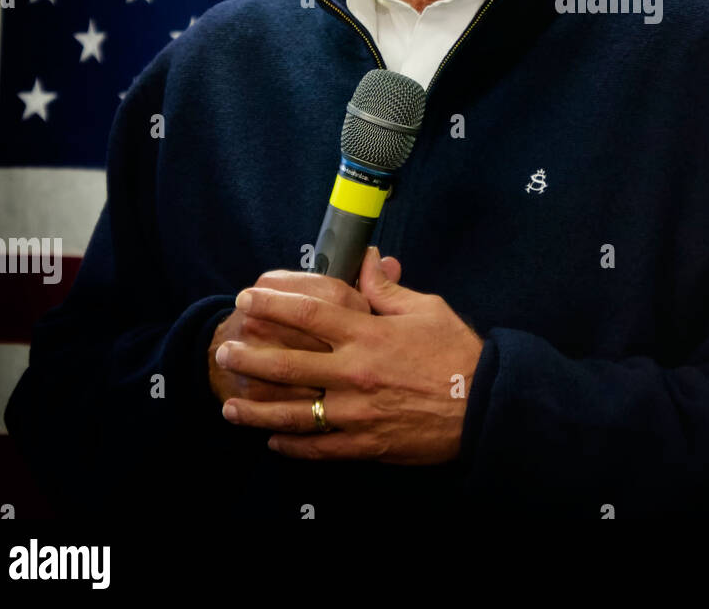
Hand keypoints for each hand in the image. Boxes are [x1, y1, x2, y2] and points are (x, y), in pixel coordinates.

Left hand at [214, 248, 484, 464]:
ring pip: (293, 414)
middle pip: (287, 365)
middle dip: (249, 358)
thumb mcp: (426, 308)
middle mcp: (355, 374)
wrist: (484, 404)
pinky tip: (272, 441)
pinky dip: (291, 446)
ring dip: (257, 411)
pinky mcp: (365, 444)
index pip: (308, 315)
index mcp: (368, 335)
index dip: (272, 305)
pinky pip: (318, 448)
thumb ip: (387, 289)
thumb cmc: (457, 352)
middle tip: (224, 352)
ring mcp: (356, 414)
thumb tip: (370, 258)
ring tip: (231, 407)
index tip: (247, 299)